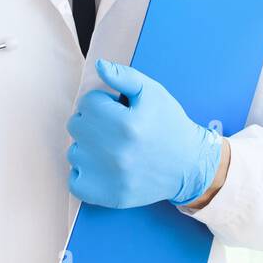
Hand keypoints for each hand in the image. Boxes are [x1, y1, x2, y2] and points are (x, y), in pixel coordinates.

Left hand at [65, 59, 224, 208]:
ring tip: (110, 147)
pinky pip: (74, 181)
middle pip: (77, 126)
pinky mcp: (107, 196)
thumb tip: (99, 66)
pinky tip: (101, 166)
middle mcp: (115, 152)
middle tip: (113, 127)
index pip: (87, 102)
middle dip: (92, 121)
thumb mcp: (153, 93)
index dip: (102, 101)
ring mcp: (110, 177)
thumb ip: (124, 76)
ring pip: (74, 152)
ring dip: (87, 147)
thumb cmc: (169, 125)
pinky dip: (83, 174)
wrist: (188, 165)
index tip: (116, 109)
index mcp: (126, 124)